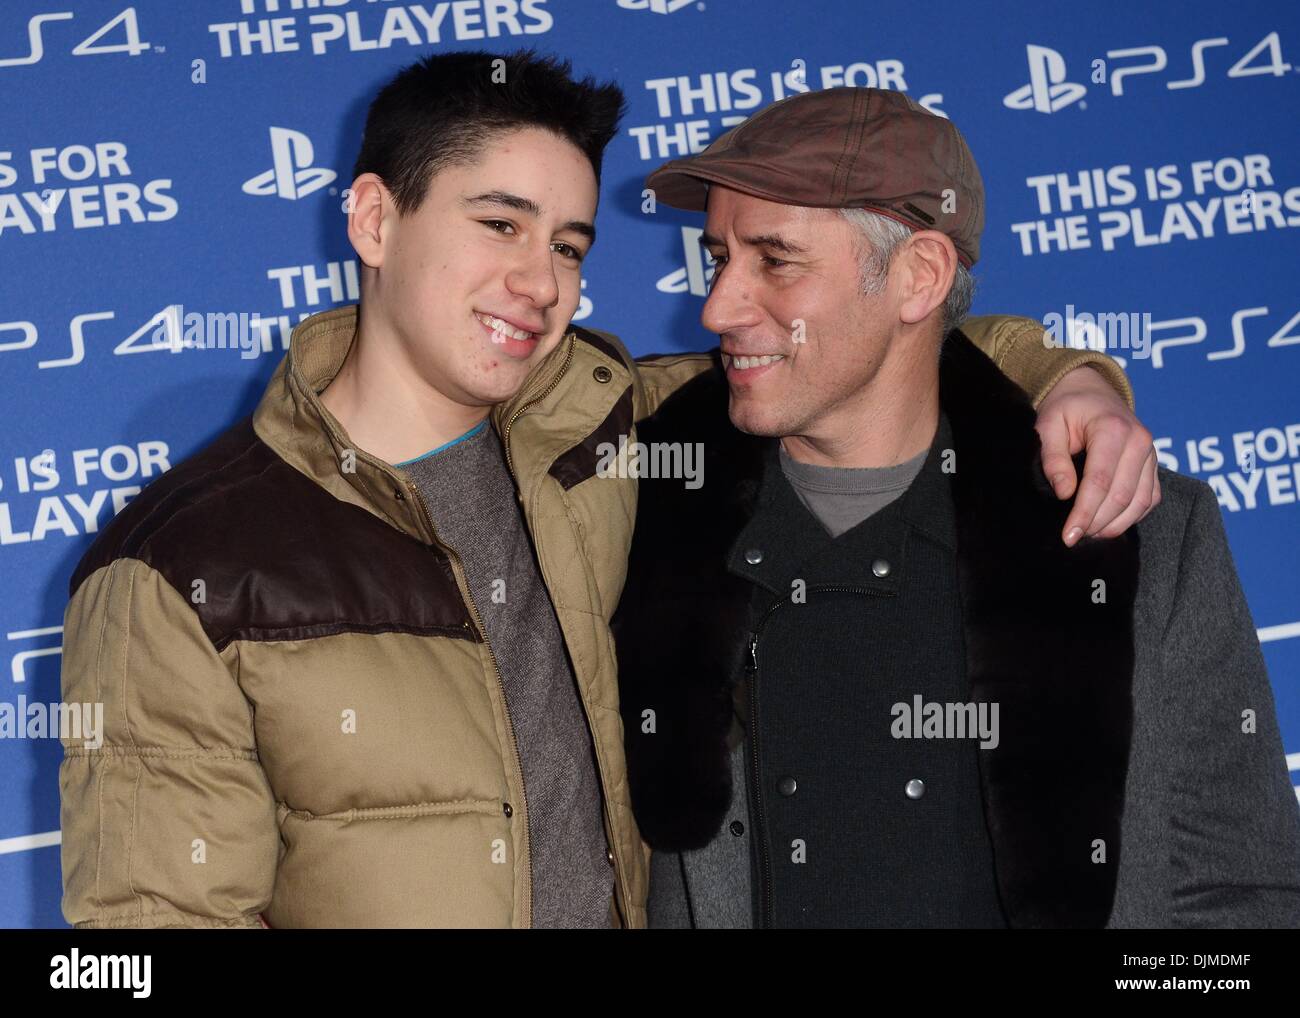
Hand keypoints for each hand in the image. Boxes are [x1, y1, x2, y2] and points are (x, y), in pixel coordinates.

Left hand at [1035, 365, 1160, 545]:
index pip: (1100, 481)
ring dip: (1115, 524)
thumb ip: (1054, 458)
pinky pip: (1150, 498)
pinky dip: (1132, 516)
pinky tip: (1109, 525)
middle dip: (1097, 522)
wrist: (1091, 392)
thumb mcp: (1049, 425)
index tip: (1068, 535)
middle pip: (1122, 495)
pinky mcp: (1154, 465)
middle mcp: (1139, 441)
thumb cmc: (1066, 409)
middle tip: (1074, 537)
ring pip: (1140, 501)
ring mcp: (1151, 453)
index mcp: (1113, 429)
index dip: (1084, 512)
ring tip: (1089, 534)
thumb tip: (1065, 493)